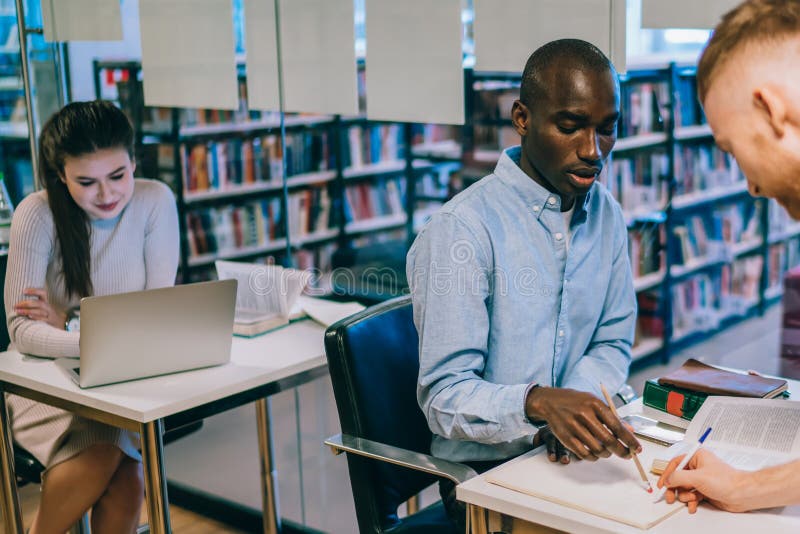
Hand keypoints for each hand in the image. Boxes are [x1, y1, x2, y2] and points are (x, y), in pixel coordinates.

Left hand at [15, 288, 66, 329]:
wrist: (58, 324)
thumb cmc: (45, 314)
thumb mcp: (43, 307)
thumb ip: (34, 303)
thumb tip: (19, 300)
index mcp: (46, 302)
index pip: (43, 293)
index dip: (34, 291)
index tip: (24, 291)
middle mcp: (48, 308)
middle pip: (39, 303)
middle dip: (27, 304)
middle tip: (16, 305)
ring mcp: (49, 315)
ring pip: (40, 312)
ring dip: (28, 311)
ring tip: (18, 311)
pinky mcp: (48, 323)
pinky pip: (42, 320)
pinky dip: (35, 318)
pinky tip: (28, 317)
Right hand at [525, 386, 640, 460]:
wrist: (549, 401)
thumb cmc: (575, 401)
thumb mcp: (594, 402)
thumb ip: (612, 416)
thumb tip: (630, 431)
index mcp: (594, 404)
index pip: (617, 426)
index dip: (629, 440)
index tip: (637, 448)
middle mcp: (584, 414)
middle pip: (609, 440)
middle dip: (622, 451)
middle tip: (626, 455)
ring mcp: (573, 426)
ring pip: (598, 449)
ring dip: (607, 454)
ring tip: (608, 452)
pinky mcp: (565, 437)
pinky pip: (584, 454)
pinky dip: (593, 457)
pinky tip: (595, 454)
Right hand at [658, 448, 747, 512]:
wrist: (742, 494)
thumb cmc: (727, 481)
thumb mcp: (698, 477)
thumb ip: (679, 477)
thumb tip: (667, 479)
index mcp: (696, 457)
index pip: (675, 464)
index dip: (667, 474)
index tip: (662, 484)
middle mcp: (698, 467)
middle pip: (677, 478)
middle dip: (675, 489)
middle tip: (670, 497)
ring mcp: (701, 480)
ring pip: (683, 488)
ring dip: (686, 496)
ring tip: (693, 499)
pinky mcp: (704, 490)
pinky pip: (691, 496)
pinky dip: (691, 502)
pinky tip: (694, 506)